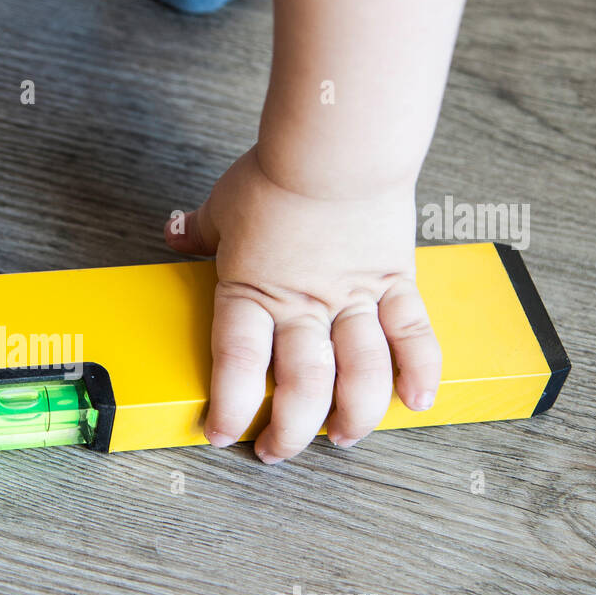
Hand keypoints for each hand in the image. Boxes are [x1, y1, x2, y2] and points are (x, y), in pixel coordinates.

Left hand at [167, 147, 441, 462]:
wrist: (338, 144)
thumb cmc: (278, 173)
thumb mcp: (223, 205)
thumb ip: (199, 230)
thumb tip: (174, 231)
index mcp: (252, 293)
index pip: (237, 365)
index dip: (228, 408)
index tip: (220, 433)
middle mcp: (303, 306)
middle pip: (302, 386)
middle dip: (291, 431)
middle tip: (279, 451)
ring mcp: (353, 299)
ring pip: (360, 375)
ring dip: (354, 416)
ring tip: (343, 439)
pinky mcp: (394, 283)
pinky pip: (413, 336)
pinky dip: (421, 372)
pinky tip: (418, 402)